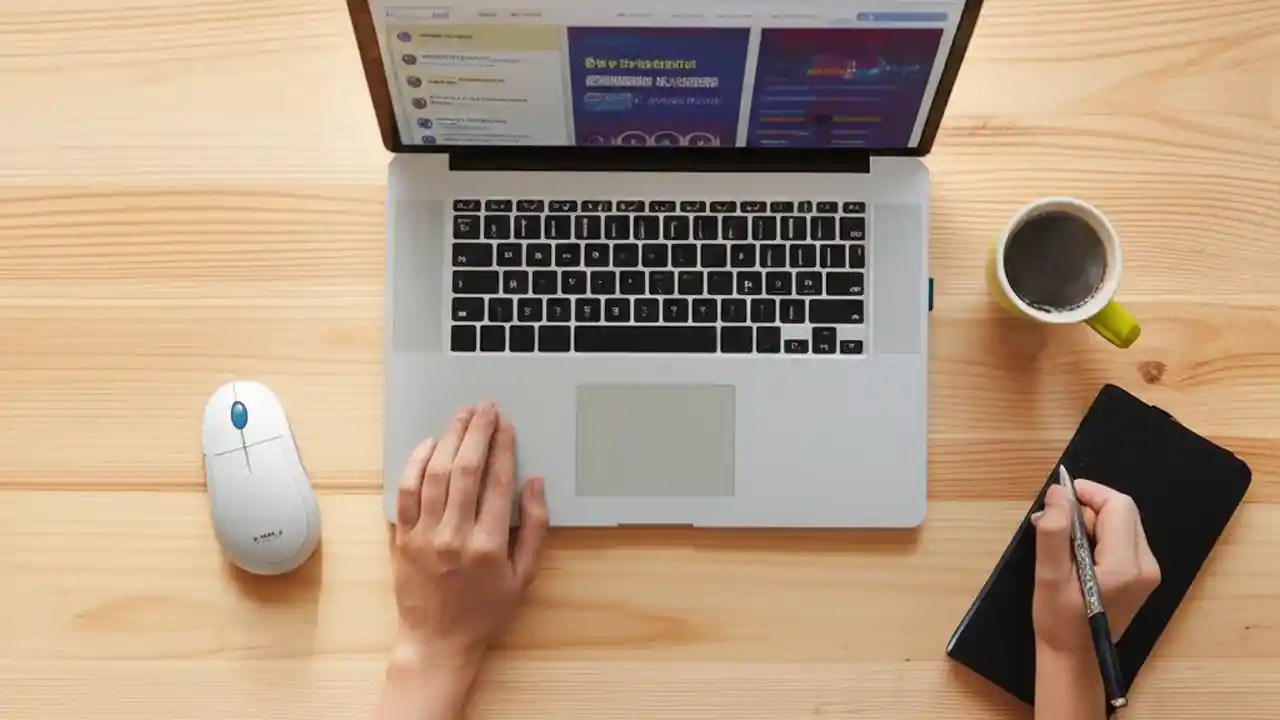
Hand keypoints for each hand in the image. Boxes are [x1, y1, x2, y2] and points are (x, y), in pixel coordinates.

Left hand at [377, 402, 548, 719]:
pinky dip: (415, 464)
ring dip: (449, 438)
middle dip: (477, 432)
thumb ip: (534, 528)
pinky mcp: (403, 538)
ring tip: (462, 416)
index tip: (507, 426)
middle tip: (485, 408)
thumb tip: (534, 484)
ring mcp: (424, 535)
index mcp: (488, 545)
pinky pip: (406, 492)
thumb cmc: (484, 613)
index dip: (503, 447)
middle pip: (465, 469)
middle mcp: (454, 536)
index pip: (497, 481)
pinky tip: (428, 445)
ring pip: (435, 473)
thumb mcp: (524, 576)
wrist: (438, 642)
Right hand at [1032, 479, 1160, 655]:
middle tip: (1055, 520)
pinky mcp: (1142, 576)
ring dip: (1092, 521)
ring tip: (1061, 540)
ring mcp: (1148, 572)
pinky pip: (1123, 539)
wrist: (1075, 660)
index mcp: (1127, 565)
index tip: (1059, 496)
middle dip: (1088, 507)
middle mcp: (1146, 565)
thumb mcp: (1049, 576)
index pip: (1117, 506)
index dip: (1089, 492)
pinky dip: (1099, 535)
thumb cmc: (1059, 621)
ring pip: (1123, 523)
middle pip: (1123, 512)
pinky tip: (1077, 552)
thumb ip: (1054, 532)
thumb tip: (1058, 493)